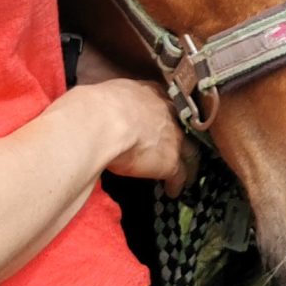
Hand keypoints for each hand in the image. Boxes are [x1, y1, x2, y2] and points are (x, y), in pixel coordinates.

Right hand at [83, 80, 197, 196]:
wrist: (103, 123)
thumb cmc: (97, 106)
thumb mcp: (109, 94)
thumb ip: (116, 101)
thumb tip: (106, 107)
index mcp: (151, 93)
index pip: (164, 103)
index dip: (165, 116)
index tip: (162, 124)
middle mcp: (168, 113)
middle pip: (183, 127)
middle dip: (182, 138)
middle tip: (179, 149)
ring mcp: (174, 138)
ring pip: (189, 152)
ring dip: (187, 163)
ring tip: (186, 174)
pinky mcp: (170, 161)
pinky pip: (179, 175)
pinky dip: (177, 184)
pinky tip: (173, 191)